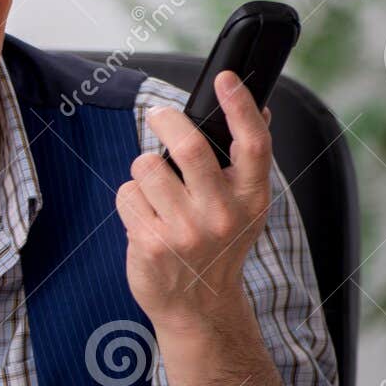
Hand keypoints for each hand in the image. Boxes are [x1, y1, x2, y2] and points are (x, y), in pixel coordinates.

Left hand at [115, 71, 273, 331]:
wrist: (199, 306)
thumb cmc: (219, 245)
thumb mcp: (245, 206)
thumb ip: (247, 161)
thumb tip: (259, 107)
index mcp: (251, 198)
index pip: (252, 144)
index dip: (240, 107)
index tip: (225, 80)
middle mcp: (221, 214)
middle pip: (188, 147)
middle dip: (165, 121)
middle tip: (159, 115)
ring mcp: (185, 231)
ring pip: (146, 166)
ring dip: (144, 170)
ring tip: (156, 191)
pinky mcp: (151, 244)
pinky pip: (127, 194)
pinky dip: (130, 199)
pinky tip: (145, 218)